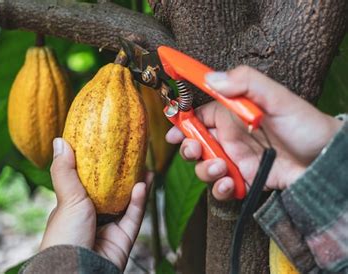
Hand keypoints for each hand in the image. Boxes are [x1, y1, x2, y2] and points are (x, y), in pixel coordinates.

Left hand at [39, 138, 151, 270]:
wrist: (76, 269)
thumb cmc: (65, 234)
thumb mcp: (66, 197)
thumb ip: (65, 170)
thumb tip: (60, 141)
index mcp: (75, 207)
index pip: (88, 183)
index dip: (99, 166)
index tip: (109, 148)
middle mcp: (92, 217)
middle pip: (112, 192)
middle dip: (123, 175)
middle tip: (134, 156)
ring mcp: (109, 228)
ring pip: (127, 203)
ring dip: (137, 185)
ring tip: (146, 167)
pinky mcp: (123, 239)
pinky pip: (134, 217)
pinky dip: (139, 201)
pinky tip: (144, 184)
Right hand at [166, 65, 341, 199]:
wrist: (327, 160)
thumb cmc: (305, 124)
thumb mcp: (278, 97)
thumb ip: (246, 82)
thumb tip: (211, 78)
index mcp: (233, 115)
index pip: (199, 115)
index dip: (182, 121)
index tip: (172, 129)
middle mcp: (231, 137)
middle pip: (195, 143)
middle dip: (188, 148)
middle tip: (195, 149)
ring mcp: (236, 159)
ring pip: (204, 166)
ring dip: (204, 169)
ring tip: (220, 168)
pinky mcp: (244, 180)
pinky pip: (222, 187)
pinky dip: (220, 188)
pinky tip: (229, 183)